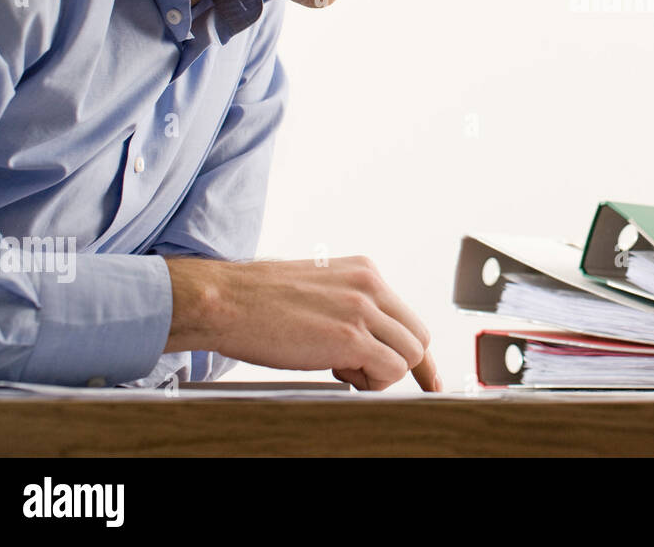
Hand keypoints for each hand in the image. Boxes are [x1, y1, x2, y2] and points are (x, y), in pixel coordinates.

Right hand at [166, 255, 441, 391]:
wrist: (226, 301)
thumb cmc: (259, 302)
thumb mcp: (319, 291)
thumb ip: (349, 307)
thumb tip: (367, 342)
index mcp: (364, 271)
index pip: (408, 315)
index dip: (415, 351)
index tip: (428, 377)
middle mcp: (370, 285)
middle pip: (418, 335)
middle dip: (398, 363)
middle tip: (362, 373)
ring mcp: (363, 309)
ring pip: (410, 354)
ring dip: (380, 374)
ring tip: (341, 370)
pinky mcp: (350, 336)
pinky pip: (390, 370)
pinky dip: (371, 383)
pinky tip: (339, 373)